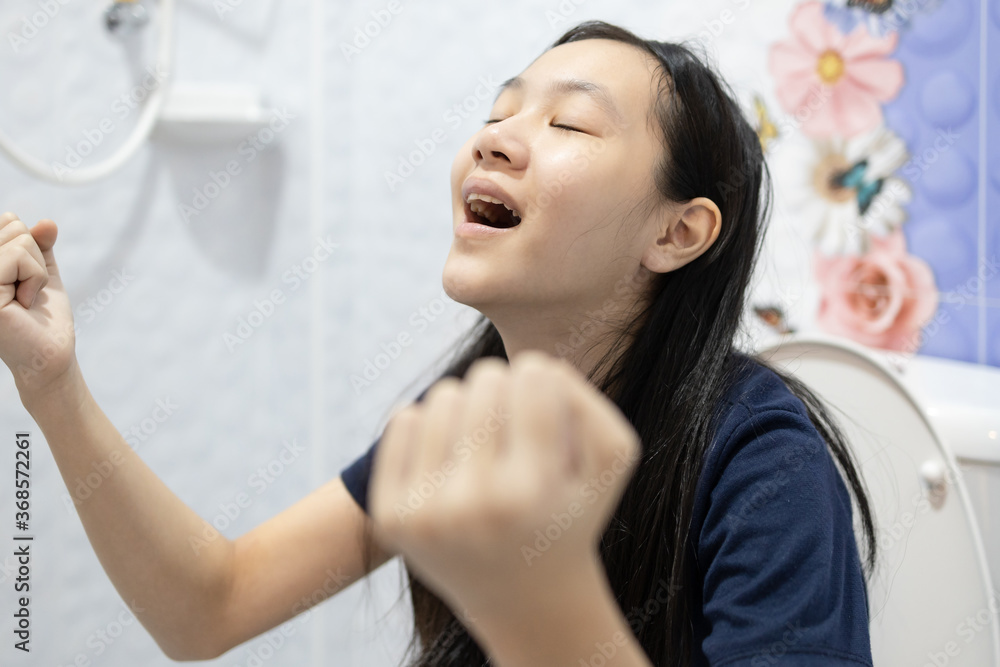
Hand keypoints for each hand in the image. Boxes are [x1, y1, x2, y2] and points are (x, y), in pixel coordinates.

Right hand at [0, 214, 77, 397]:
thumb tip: (47, 222)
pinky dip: (34, 278)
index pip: (7, 221)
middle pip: (12, 226)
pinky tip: (24, 303)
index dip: (29, 246)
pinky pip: (18, 256)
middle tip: (26, 290)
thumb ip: (39, 244)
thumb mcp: (41, 271)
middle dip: (33, 258)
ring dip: (35, 270)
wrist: (50, 354)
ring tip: (25, 298)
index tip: (24, 279)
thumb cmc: (43, 316)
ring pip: (17, 239)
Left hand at [368, 350, 640, 619]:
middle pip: (486, 381)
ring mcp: (426, 513)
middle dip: (505, 391)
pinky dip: (430, 425)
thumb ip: (590, 405)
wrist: (522, 596)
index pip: (533, 377)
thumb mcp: (611, 464)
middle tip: (515, 428)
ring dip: (469, 406)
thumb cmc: (570, 514)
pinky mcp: (392, 516)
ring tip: (487, 442)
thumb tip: (539, 367)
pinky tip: (453, 455)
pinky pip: (404, 420)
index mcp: (532, 492)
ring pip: (443, 395)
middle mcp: (475, 505)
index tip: (544, 401)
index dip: (542, 378)